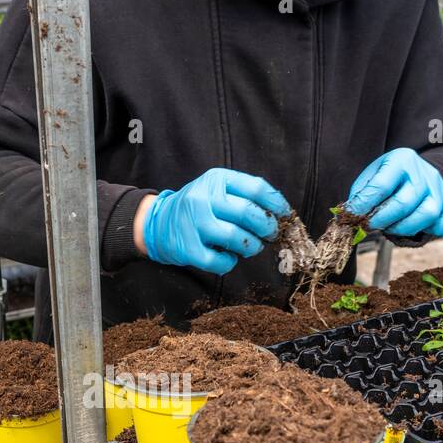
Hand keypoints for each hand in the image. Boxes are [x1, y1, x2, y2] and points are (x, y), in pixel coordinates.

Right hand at [136, 168, 288, 274]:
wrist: (157, 223)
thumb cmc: (197, 207)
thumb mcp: (216, 189)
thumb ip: (243, 195)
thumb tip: (279, 214)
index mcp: (215, 180)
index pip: (256, 188)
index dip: (276, 204)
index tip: (285, 214)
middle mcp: (203, 199)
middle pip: (248, 213)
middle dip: (267, 227)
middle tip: (271, 234)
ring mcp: (194, 224)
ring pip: (237, 238)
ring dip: (252, 246)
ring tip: (251, 246)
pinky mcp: (188, 249)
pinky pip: (221, 262)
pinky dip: (230, 262)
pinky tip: (228, 256)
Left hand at [345, 148, 442, 236]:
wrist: (417, 172)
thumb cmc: (389, 177)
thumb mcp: (371, 176)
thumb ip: (360, 195)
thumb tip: (350, 216)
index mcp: (402, 159)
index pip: (381, 186)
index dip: (364, 206)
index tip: (352, 217)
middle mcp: (425, 173)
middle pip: (404, 203)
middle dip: (381, 220)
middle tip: (369, 225)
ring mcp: (440, 189)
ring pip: (427, 215)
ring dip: (403, 228)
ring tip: (389, 227)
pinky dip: (431, 230)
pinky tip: (414, 227)